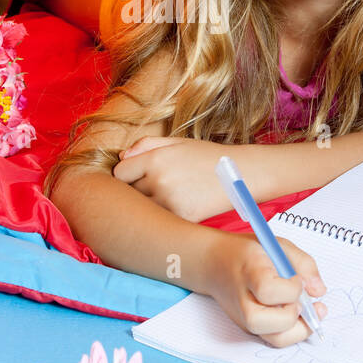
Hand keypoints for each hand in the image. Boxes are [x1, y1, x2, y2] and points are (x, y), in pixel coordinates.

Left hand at [112, 135, 235, 221]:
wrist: (243, 173)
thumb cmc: (207, 156)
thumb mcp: (177, 142)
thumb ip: (145, 145)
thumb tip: (121, 158)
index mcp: (156, 158)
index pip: (119, 173)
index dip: (127, 175)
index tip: (138, 176)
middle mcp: (159, 180)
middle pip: (129, 193)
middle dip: (137, 191)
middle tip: (154, 188)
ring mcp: (171, 201)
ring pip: (143, 209)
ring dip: (149, 206)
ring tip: (167, 198)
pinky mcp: (183, 218)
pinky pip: (160, 220)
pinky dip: (164, 217)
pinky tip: (177, 208)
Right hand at [206, 232, 326, 347]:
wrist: (215, 263)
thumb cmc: (249, 253)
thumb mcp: (278, 246)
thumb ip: (304, 264)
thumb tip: (319, 292)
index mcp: (248, 271)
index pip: (267, 290)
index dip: (290, 289)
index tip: (297, 279)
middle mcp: (242, 299)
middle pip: (261, 322)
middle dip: (291, 315)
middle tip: (302, 301)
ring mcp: (243, 317)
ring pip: (272, 338)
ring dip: (297, 329)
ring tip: (307, 312)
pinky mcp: (249, 328)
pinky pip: (275, 339)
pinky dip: (292, 332)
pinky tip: (299, 317)